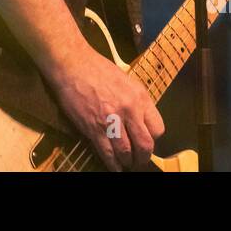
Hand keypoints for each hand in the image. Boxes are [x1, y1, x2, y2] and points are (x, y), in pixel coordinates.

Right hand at [48, 45, 164, 171]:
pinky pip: (107, 153)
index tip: (146, 142)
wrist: (72, 64)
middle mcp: (130, 110)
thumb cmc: (97, 69)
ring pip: (127, 152)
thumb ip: (135, 101)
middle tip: (138, 160)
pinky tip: (114, 166)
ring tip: (125, 164)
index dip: (152, 139)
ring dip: (127, 162)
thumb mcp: (126, 81)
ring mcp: (112, 120)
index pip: (158, 128)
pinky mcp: (94, 128)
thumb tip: (139, 120)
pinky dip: (112, 164)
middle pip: (145, 145)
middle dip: (143, 157)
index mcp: (140, 97)